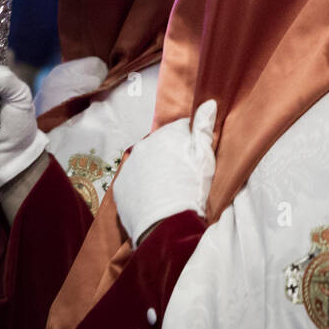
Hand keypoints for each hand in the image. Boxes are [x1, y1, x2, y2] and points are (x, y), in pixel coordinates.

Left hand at [112, 100, 216, 244]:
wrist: (168, 225)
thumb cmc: (191, 189)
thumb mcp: (205, 157)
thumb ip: (204, 128)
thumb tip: (208, 103)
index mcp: (166, 135)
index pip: (181, 130)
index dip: (191, 144)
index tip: (196, 160)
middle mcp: (143, 146)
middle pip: (161, 145)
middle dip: (172, 156)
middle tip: (183, 177)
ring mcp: (129, 167)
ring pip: (146, 163)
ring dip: (156, 171)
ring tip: (169, 191)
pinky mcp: (121, 188)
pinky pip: (134, 182)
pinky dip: (142, 188)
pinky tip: (154, 200)